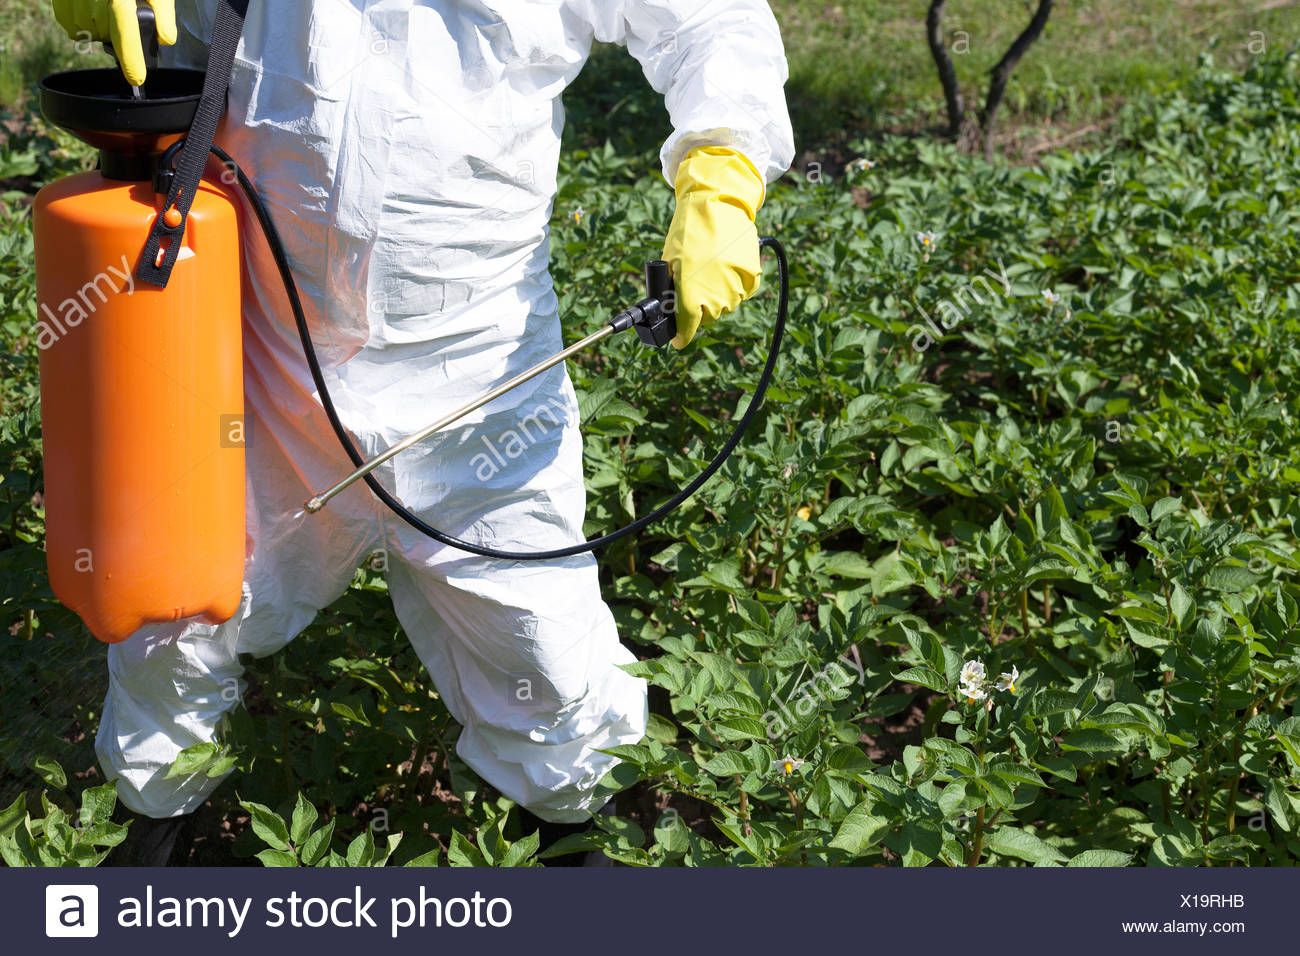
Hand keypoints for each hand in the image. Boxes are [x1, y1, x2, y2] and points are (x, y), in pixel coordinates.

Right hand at [52, 0, 177, 85]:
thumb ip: (163, 13)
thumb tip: (165, 39)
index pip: (124, 32)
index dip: (131, 59)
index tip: (137, 79)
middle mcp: (92, 0)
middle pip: (110, 36)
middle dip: (122, 35)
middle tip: (125, 12)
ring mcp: (72, 3)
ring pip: (92, 34)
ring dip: (103, 28)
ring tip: (107, 5)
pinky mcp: (60, 5)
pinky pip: (75, 28)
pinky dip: (86, 24)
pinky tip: (92, 7)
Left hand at [661, 145, 765, 349]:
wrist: (717, 204)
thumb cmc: (688, 231)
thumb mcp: (671, 261)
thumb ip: (673, 290)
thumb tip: (673, 310)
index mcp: (691, 293)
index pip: (687, 328)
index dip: (681, 336)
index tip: (678, 340)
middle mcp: (716, 296)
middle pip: (707, 317)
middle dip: (698, 308)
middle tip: (693, 284)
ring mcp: (736, 287)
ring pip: (725, 306)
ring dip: (717, 296)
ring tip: (710, 269)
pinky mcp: (752, 277)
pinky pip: (742, 292)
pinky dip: (734, 285)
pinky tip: (726, 267)